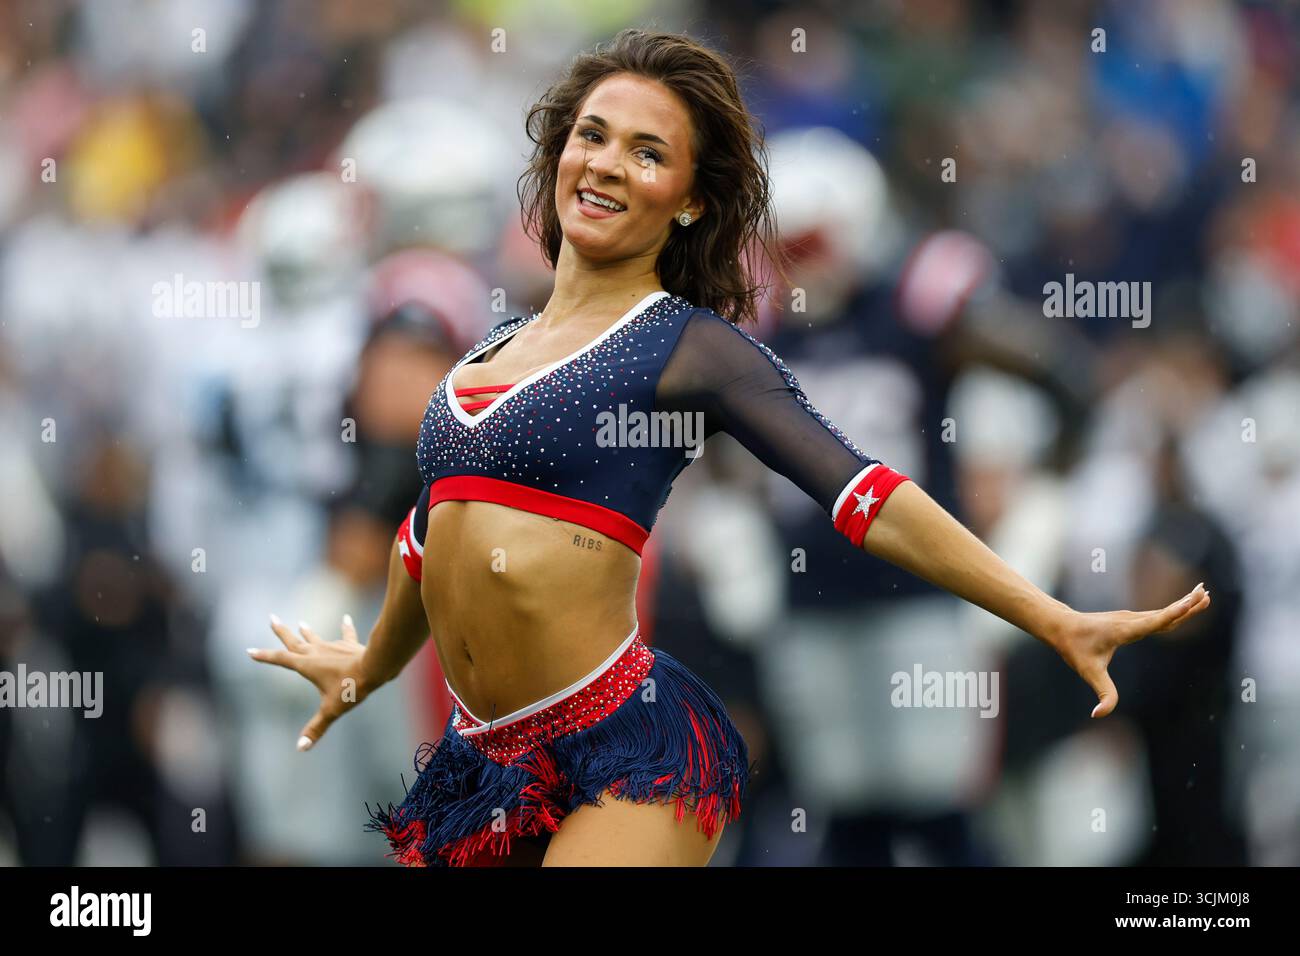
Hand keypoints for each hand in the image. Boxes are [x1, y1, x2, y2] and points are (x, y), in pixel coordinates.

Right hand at [247, 613, 371, 750]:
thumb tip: (300, 748)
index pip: (280, 659)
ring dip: (307, 632)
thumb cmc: (351, 688)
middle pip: (295, 641)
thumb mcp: (331, 710)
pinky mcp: (349, 645)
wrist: (375, 667)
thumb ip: (316, 728)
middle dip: (281, 631)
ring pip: (316, 638)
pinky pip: (346, 634)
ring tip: (301, 622)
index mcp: (307, 665)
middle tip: (272, 617)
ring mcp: (333, 646)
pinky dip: (346, 627)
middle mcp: (317, 652)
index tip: (249, 650)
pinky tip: (346, 618)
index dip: (264, 656)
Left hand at [1046, 582, 1210, 718]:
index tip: (1190, 602)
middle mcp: (1130, 620)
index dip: (1174, 613)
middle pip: (1164, 613)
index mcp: (1124, 630)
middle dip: (1186, 603)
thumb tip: (1098, 714)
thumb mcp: (1088, 673)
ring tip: (1203, 594)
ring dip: (1184, 603)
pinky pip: (1156, 615)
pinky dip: (1173, 610)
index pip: (1154, 621)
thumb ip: (1101, 694)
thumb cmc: (1075, 649)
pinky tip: (1183, 607)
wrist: (1061, 627)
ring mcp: (1130, 618)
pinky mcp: (1130, 619)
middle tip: (1206, 593)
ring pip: (1162, 612)